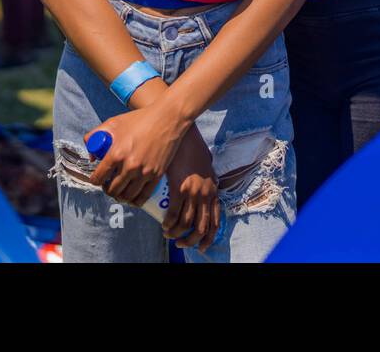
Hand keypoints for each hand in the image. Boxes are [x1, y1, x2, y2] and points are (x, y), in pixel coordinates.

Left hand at [86, 103, 188, 207]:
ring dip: (120, 197)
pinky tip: (132, 197)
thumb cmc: (140, 119)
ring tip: (120, 191)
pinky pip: (143, 196)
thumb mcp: (113, 123)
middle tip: (108, 185)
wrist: (167, 118)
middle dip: (107, 190)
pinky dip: (135, 201)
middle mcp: (129, 166)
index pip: (98, 178)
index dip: (95, 181)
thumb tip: (92, 156)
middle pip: (112, 190)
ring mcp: (144, 172)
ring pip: (127, 196)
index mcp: (116, 153)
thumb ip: (95, 135)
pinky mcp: (157, 175)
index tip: (97, 180)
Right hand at [162, 127, 220, 251]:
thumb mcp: (206, 164)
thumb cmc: (192, 147)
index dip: (208, 237)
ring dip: (177, 234)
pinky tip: (164, 226)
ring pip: (186, 223)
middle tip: (181, 244)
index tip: (201, 246)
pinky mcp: (179, 188)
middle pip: (202, 227)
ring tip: (169, 235)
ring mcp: (193, 192)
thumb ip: (207, 177)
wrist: (183, 134)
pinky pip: (174, 214)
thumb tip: (206, 184)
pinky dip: (169, 224)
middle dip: (191, 240)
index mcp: (213, 190)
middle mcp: (205, 194)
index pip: (215, 221)